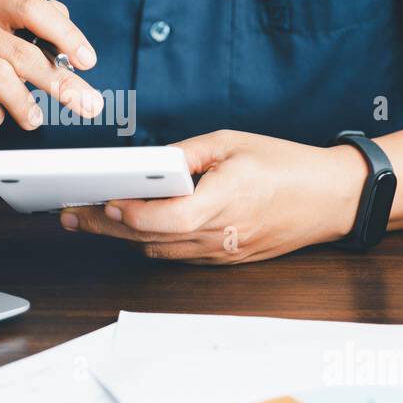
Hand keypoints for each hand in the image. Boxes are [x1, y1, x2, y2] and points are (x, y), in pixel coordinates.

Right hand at [0, 0, 104, 139]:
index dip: (65, 33)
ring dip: (26, 104)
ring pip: (0, 78)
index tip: (89, 60)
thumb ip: (40, 37)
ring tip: (34, 119)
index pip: (31, 7)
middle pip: (21, 51)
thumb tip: (74, 52)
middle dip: (60, 81)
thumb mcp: (7, 43)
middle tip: (85, 102)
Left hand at [60, 130, 369, 263]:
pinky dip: (153, 243)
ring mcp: (224, 252)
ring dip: (125, 238)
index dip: (127, 214)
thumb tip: (149, 161)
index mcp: (224, 202)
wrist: (333, 198)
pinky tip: (134, 227)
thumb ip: (187, 154)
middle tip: (70, 216)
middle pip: (150, 240)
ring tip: (91, 220)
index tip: (100, 202)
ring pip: (161, 252)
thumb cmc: (287, 165)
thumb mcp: (233, 143)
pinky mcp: (227, 259)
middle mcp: (220, 235)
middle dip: (106, 228)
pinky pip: (180, 256)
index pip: (164, 219)